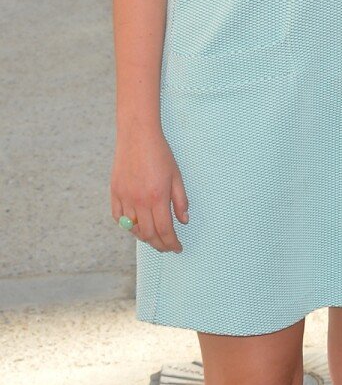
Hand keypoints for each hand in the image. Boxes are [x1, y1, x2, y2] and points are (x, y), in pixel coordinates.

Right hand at [111, 129, 188, 252]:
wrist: (137, 136)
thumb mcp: (177, 176)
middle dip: (159, 245)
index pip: (165, 230)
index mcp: (158, 198)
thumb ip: (180, 201)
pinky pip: (118, 217)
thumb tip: (184, 221)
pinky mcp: (115, 192)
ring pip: (132, 228)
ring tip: (154, 239)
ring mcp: (124, 198)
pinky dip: (127, 226)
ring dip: (144, 237)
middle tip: (167, 247)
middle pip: (148, 234)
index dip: (172, 243)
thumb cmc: (160, 154)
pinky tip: (136, 226)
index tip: (177, 248)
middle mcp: (139, 201)